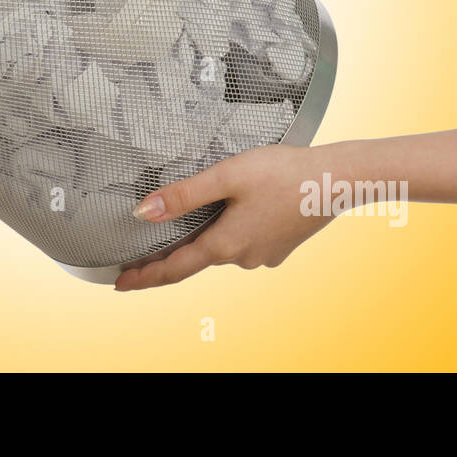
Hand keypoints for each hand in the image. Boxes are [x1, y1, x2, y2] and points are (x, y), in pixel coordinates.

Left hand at [115, 142, 339, 291]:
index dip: (144, 276)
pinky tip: (231, 214)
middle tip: (140, 256)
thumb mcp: (225, 176)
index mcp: (224, 244)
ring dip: (202, 240)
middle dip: (169, 256)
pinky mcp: (279, 245)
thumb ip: (183, 195)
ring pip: (222, 247)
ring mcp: (263, 254)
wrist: (336, 179)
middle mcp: (242, 257)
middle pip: (195, 258)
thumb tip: (143, 212)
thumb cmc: (282, 173)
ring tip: (183, 226)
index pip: (173, 269)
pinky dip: (229, 232)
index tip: (120, 283)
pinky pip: (244, 241)